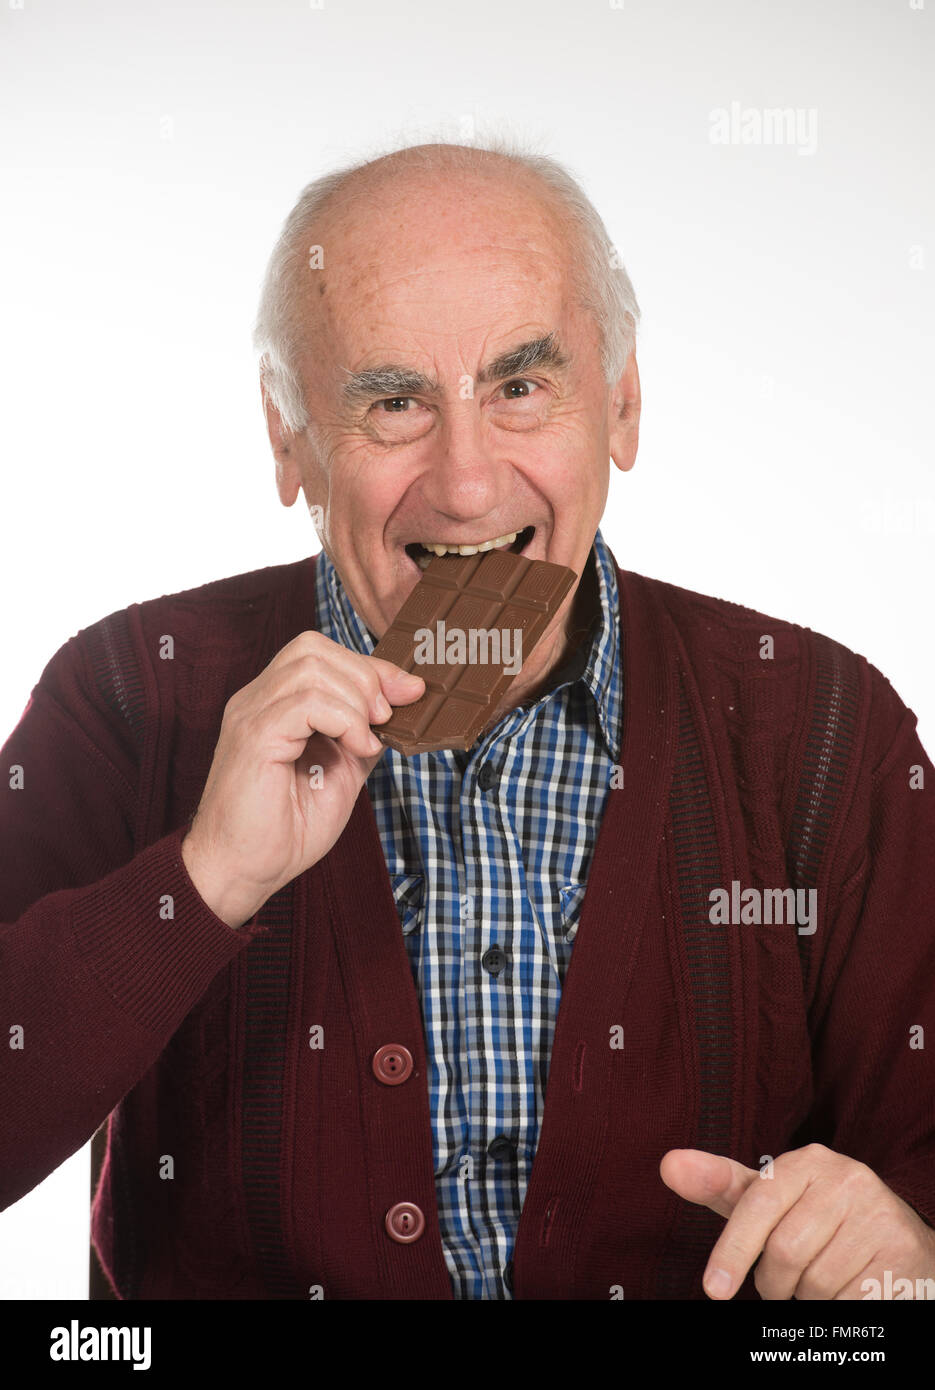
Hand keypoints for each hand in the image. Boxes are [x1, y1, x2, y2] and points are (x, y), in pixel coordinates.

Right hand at [181, 631, 423, 927]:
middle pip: (313, 648)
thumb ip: (362, 736)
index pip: (319, 654)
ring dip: (356, 700)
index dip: (369, 666)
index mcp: (273, 704)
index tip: (409, 691)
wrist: (244, 871)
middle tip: (386, 717)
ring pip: (311, 668)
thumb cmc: (284, 830)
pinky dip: (345, 720)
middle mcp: (256, 700)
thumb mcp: (341, 773)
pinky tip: (356, 749)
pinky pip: (305, 702)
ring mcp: (250, 714)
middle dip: (365, 675)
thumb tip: (397, 707)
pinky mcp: (253, 736)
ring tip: (368, 740)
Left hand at [659, 1143, 934, 1299]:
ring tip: (819, 1280)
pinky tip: (846, 1288)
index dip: (732, 1250)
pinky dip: (837, 1306)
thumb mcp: (770, 1198)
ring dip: (806, 1296)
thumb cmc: (816, 1218)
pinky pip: (848, 1300)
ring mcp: (879, 1215)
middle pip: (783, 1252)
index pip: (756, 1205)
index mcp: (808, 1161)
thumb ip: (721, 1186)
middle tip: (783, 1281)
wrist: (896, 1236)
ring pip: (815, 1282)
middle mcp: (847, 1178)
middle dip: (774, 1281)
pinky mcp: (902, 1252)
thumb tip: (668, 1164)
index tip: (713, 1290)